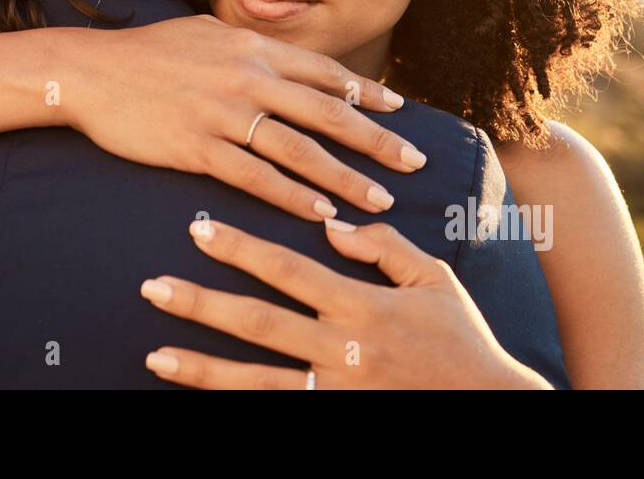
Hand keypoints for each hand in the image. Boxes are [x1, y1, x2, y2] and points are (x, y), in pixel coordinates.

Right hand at [61, 14, 427, 220]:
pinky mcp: (198, 148)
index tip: (401, 110)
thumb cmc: (148, 53)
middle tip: (413, 163)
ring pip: (300, 151)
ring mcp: (224, 114)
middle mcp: (248, 78)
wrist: (90, 72)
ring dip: (344, 178)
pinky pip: (257, 178)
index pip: (325, 73)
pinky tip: (320, 216)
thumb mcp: (206, 34)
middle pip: (328, 113)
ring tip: (378, 201)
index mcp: (253, 49)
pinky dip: (293, 198)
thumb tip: (282, 60)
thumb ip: (248, 49)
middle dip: (377, 141)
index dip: (368, 93)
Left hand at [138, 218, 552, 388]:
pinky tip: (198, 398)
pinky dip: (235, 405)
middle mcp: (342, 351)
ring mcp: (334, 392)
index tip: (200, 230)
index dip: (241, 249)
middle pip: (258, 324)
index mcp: (363, 306)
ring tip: (154, 356)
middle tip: (153, 286)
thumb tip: (334, 226)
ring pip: (255, 381)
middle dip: (202, 304)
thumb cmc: (462, 339)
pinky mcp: (333, 418)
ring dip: (201, 367)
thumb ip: (384, 248)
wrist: (491, 409)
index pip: (289, 270)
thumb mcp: (436, 279)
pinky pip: (276, 411)